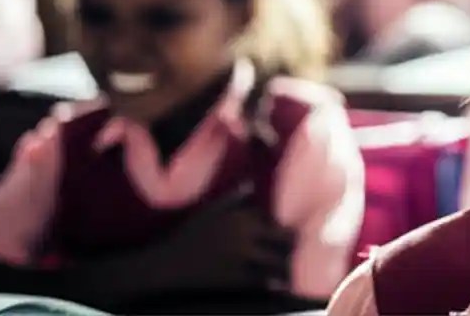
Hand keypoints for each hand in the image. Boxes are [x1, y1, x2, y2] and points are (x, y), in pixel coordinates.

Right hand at [144, 186, 295, 294]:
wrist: (169, 263)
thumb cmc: (189, 234)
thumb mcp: (210, 210)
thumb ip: (233, 197)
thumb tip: (250, 183)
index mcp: (240, 218)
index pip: (277, 222)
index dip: (288, 229)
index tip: (296, 233)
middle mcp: (244, 236)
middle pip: (283, 241)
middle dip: (294, 246)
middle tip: (300, 251)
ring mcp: (240, 258)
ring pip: (276, 262)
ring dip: (287, 266)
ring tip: (294, 269)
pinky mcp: (234, 278)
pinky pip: (261, 280)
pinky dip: (273, 283)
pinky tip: (281, 286)